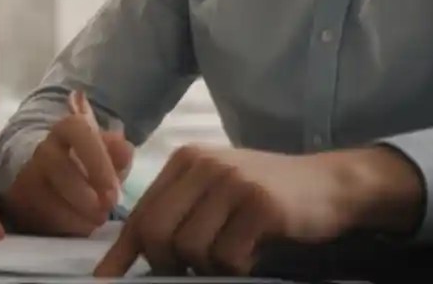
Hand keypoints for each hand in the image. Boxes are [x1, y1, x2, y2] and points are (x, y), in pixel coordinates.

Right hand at [2, 91, 134, 235]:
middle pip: (57, 165)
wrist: (53, 177)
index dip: (96, 159)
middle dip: (84, 192)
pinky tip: (81, 225)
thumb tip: (125, 149)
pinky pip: (40, 214)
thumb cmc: (89, 163)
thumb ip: (118, 153)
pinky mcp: (20, 200)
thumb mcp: (107, 156)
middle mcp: (44, 148)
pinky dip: (66, 224)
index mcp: (68, 130)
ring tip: (97, 218)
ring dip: (77, 213)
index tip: (114, 188)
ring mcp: (29, 174)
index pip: (77, 131)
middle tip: (107, 208)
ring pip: (46, 194)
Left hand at [94, 144, 423, 276]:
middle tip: (195, 269)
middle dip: (169, 265)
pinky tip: (255, 251)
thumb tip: (134, 259)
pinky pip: (228, 256)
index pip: (141, 214)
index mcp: (185, 161)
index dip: (121, 254)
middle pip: (158, 234)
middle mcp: (203, 165)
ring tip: (234, 251)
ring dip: (210, 265)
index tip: (103, 281)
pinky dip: (239, 266)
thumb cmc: (264, 196)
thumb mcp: (215, 194)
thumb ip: (177, 215)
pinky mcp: (260, 204)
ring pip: (191, 249)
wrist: (329, 184)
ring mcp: (232, 182)